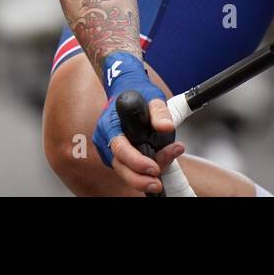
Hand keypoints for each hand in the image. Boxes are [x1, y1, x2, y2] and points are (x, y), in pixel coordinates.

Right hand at [92, 52, 184, 194]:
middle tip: (156, 184)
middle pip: (120, 166)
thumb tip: (167, 127)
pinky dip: (143, 171)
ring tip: (161, 178)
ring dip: (143, 176)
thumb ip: (160, 112)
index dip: (136, 161)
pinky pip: (128, 167)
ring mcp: (110, 149)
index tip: (154, 167)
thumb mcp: (153, 97)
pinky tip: (159, 164)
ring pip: (124, 170)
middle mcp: (106, 140)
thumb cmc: (138, 93)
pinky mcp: (118, 155)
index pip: (120, 149)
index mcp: (110, 125)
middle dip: (138, 179)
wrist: (128, 90)